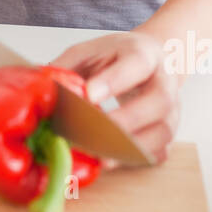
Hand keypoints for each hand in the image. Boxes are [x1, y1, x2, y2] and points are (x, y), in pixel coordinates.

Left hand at [48, 29, 180, 165]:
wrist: (152, 60)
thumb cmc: (117, 58)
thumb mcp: (90, 51)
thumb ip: (67, 66)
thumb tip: (40, 87)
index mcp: (144, 52)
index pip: (137, 63)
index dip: (115, 81)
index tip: (90, 95)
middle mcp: (164, 80)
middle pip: (159, 100)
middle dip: (127, 119)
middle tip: (95, 132)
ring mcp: (172, 108)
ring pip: (163, 131)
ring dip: (131, 146)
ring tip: (100, 155)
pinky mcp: (167, 132)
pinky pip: (159, 151)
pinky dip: (135, 159)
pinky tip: (112, 160)